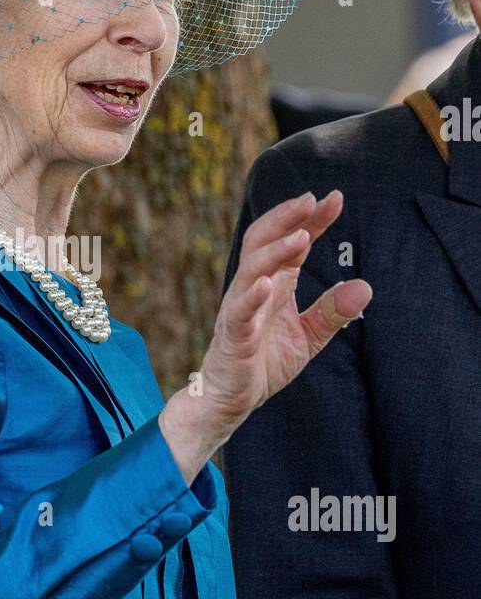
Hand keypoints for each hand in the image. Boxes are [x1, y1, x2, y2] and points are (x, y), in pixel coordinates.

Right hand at [159, 191, 371, 478]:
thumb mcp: (308, 336)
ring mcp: (240, 309)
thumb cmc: (263, 363)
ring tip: (300, 237)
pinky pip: (239, 312)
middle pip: (264, 241)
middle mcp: (254, 288)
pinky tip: (267, 285)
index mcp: (274, 284)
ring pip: (252, 269)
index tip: (335, 198)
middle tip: (311, 199)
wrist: (232, 400)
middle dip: (286, 218)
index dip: (311, 220)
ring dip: (275, 251)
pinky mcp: (233, 335)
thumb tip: (366, 287)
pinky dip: (251, 296)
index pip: (291, 243)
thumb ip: (333, 312)